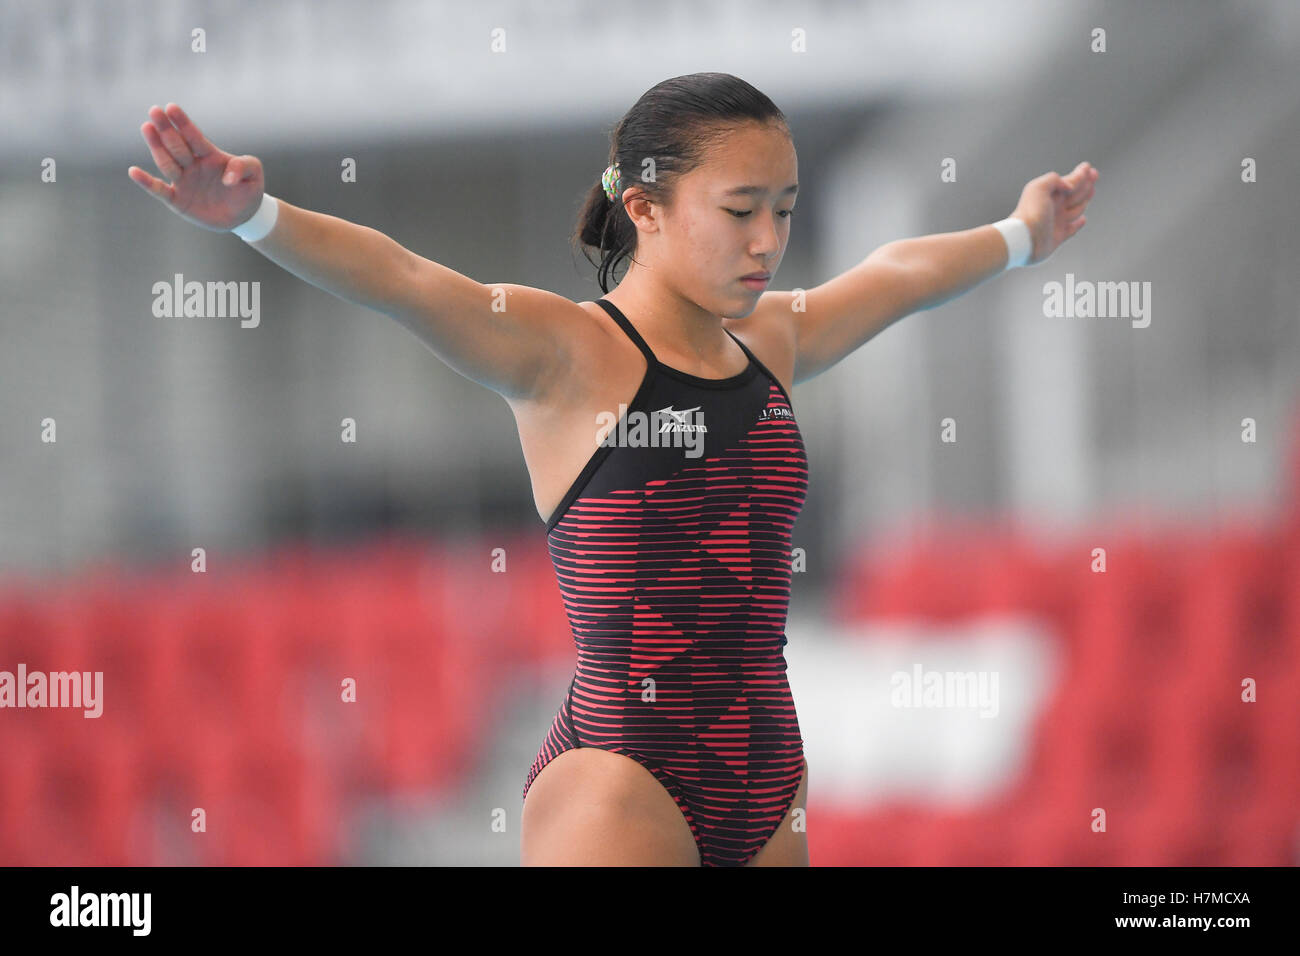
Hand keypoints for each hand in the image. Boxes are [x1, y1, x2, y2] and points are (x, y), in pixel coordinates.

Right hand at [127, 103, 264, 231]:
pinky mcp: (177, 199)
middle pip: (176, 145)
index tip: (171, 107)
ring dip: (156, 147)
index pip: (194, 136)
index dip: (183, 123)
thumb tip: (227, 178)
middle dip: (166, 129)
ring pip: (166, 162)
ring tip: (147, 128)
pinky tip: (133, 172)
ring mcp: (183, 181)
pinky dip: (146, 182)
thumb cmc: (248, 188)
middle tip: (155, 111)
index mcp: (209, 155)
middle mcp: (192, 165)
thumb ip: (243, 167)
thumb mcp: (253, 174)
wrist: (243, 215)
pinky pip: (159, 190)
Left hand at [1010, 161, 1098, 264]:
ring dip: (1084, 199)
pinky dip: (1078, 224)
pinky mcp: (1058, 237)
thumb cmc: (1030, 213)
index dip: (1080, 175)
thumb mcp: (1039, 187)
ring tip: (1091, 191)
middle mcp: (1053, 207)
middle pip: (1075, 193)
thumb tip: (1069, 184)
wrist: (1024, 239)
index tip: (1088, 167)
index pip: (1069, 182)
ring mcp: (1056, 222)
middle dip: (1085, 184)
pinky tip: (1082, 219)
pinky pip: (1072, 229)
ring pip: (1076, 208)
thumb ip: (1054, 180)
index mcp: (1050, 195)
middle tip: (1094, 175)